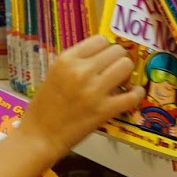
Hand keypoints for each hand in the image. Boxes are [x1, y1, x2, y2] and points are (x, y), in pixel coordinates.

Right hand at [20, 35, 142, 158]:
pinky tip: (132, 94)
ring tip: (121, 82)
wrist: (40, 135)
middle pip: (116, 51)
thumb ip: (76, 62)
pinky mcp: (104, 110)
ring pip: (126, 66)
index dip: (105, 49)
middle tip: (113, 72)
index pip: (100, 40)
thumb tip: (102, 54)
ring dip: (126, 73)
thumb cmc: (45, 106)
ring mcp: (94, 91)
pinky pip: (132, 95)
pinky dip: (136, 93)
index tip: (105, 59)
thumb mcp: (55, 73)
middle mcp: (81, 71)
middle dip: (118, 60)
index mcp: (67, 60)